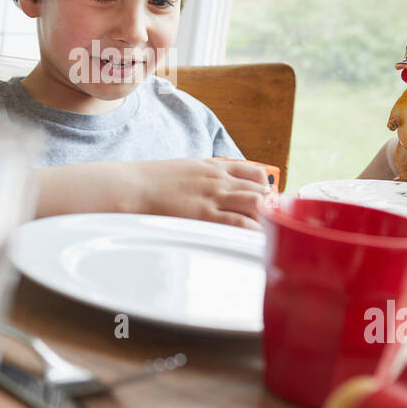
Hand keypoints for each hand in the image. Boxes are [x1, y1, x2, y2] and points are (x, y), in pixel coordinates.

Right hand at [132, 158, 270, 229]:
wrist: (132, 187)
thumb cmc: (152, 182)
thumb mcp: (184, 170)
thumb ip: (203, 177)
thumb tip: (214, 189)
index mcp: (213, 168)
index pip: (254, 171)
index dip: (266, 187)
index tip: (268, 200)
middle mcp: (218, 180)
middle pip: (260, 189)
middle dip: (271, 205)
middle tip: (274, 222)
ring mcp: (213, 197)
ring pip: (255, 203)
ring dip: (266, 218)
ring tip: (268, 233)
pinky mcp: (204, 215)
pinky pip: (238, 222)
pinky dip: (252, 231)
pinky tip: (257, 240)